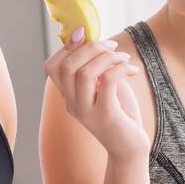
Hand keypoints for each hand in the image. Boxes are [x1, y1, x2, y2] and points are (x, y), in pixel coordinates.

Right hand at [43, 28, 149, 160]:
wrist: (130, 149)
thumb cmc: (120, 115)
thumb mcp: (105, 88)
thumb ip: (98, 69)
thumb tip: (96, 41)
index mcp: (69, 96)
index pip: (52, 66)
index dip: (67, 46)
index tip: (87, 35)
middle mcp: (72, 104)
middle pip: (67, 66)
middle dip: (91, 48)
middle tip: (113, 47)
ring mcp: (87, 111)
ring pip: (85, 72)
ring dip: (107, 57)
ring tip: (124, 58)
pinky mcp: (105, 115)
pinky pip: (108, 81)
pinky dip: (121, 68)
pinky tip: (132, 70)